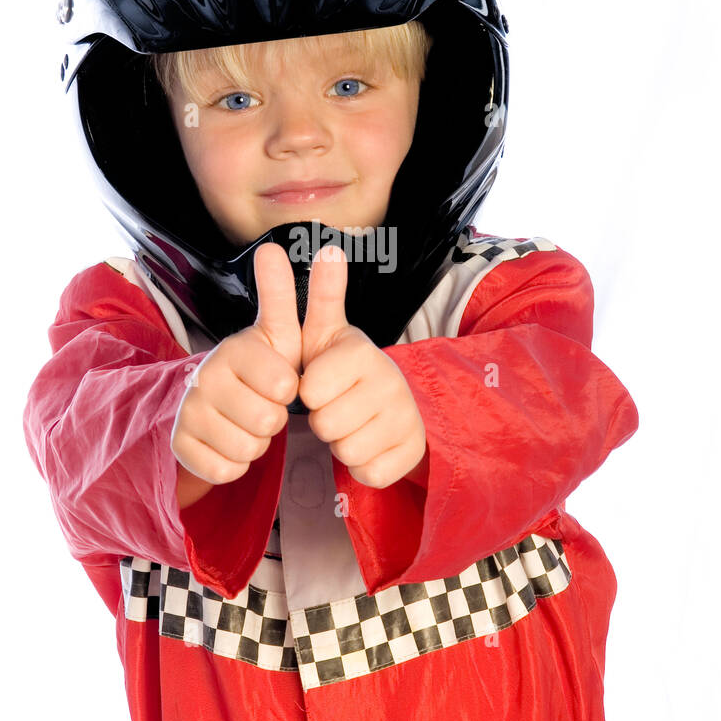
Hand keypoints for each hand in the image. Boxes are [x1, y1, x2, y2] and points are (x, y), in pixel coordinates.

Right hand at [171, 241, 301, 485]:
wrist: (215, 401)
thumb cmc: (260, 367)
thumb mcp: (280, 333)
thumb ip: (284, 295)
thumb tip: (285, 246)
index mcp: (234, 348)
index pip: (284, 385)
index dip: (289, 390)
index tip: (281, 381)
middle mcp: (204, 376)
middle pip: (266, 421)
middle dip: (274, 420)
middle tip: (263, 404)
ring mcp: (187, 412)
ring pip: (247, 449)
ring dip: (256, 443)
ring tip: (247, 421)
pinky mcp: (179, 446)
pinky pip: (225, 470)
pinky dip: (235, 463)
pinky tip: (229, 441)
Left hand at [298, 244, 426, 488]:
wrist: (392, 405)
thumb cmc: (343, 369)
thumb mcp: (325, 332)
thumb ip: (322, 294)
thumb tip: (328, 247)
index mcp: (364, 352)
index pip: (312, 391)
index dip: (308, 393)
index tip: (320, 382)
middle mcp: (391, 382)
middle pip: (326, 425)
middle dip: (323, 420)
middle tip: (337, 404)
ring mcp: (406, 420)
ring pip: (347, 451)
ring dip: (341, 443)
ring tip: (352, 422)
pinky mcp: (411, 454)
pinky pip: (368, 473)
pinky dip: (362, 465)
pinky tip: (370, 443)